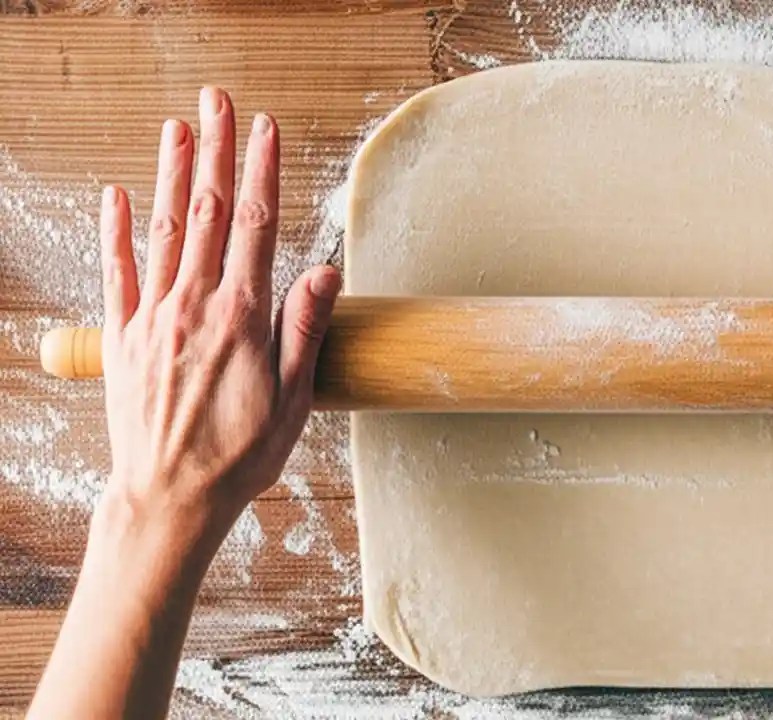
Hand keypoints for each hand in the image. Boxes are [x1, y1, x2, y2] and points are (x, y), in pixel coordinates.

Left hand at [97, 87, 340, 532]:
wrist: (168, 499)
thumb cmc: (238, 457)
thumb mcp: (292, 401)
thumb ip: (304, 330)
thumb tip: (322, 270)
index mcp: (240, 319)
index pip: (254, 228)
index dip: (261, 173)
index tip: (267, 130)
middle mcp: (192, 307)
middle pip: (205, 213)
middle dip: (215, 151)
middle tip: (220, 101)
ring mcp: (152, 319)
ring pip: (162, 231)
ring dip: (170, 174)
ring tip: (178, 127)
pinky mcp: (122, 339)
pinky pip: (117, 275)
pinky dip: (116, 232)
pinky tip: (116, 195)